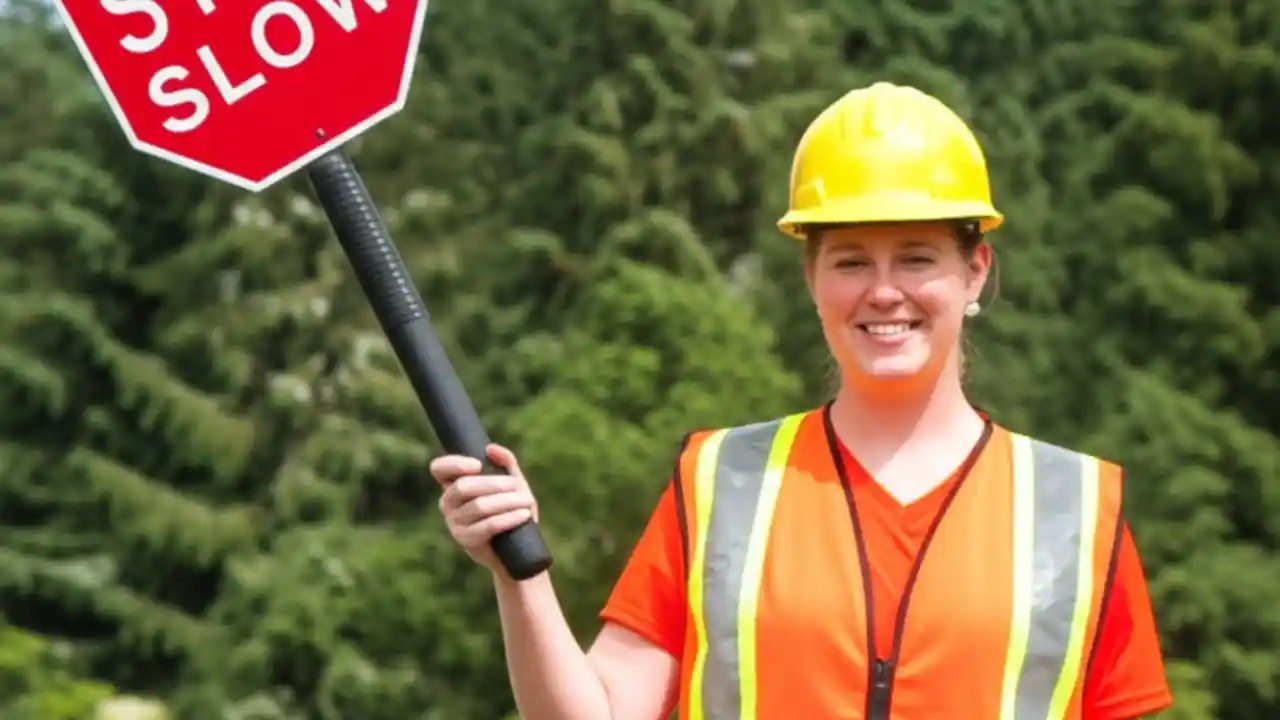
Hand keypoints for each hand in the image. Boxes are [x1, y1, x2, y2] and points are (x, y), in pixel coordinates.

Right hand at [430, 443, 538, 573]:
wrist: (516, 548)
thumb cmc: (512, 510)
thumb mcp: (513, 484)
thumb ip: (506, 463)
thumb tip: (491, 448)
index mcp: (454, 484)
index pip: (439, 469)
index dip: (455, 463)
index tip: (478, 464)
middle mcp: (448, 503)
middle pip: (464, 486)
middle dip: (494, 484)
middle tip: (516, 486)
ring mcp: (453, 523)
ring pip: (478, 506)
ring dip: (507, 501)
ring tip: (527, 501)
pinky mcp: (465, 540)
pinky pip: (488, 526)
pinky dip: (509, 518)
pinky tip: (524, 514)